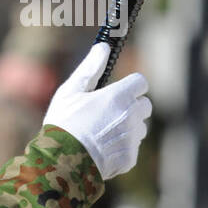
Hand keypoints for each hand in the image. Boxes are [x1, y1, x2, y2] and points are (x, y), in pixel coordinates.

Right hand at [43, 42, 151, 180]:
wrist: (62, 161)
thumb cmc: (64, 123)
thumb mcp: (71, 91)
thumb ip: (90, 68)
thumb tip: (104, 46)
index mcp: (119, 96)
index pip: (141, 83)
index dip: (131, 86)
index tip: (119, 90)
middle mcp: (131, 116)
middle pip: (145, 105)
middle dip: (132, 106)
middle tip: (109, 113)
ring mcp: (132, 138)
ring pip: (140, 127)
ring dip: (128, 128)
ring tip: (103, 133)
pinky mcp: (130, 158)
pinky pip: (132, 148)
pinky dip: (121, 148)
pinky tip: (102, 149)